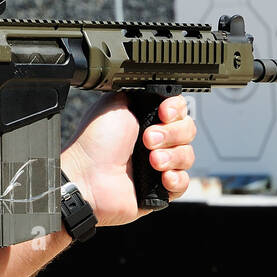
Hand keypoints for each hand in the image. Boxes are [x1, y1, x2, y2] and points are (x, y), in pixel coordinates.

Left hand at [60, 93, 195, 226]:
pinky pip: (184, 182)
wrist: (88, 176)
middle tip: (147, 139)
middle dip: (171, 134)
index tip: (163, 113)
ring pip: (188, 156)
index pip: (179, 110)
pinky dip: (176, 179)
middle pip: (188, 131)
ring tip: (151, 160)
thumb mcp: (114, 104)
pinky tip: (162, 177)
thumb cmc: (95, 143)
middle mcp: (155, 141)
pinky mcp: (160, 190)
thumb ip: (136, 92)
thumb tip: (151, 86)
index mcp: (146, 120)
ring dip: (171, 156)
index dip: (176, 110)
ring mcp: (158, 166)